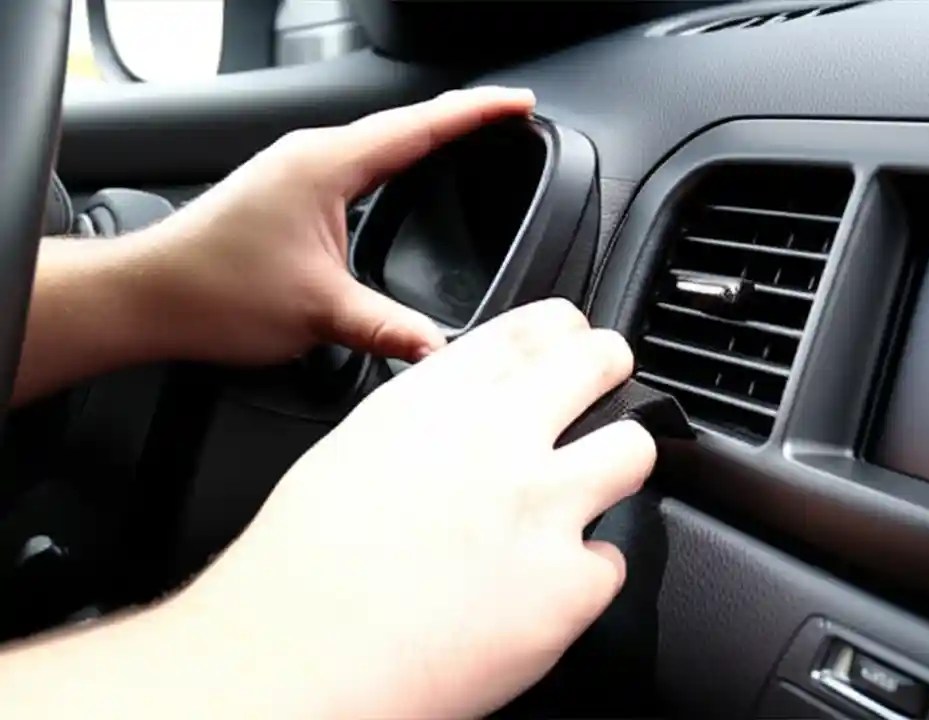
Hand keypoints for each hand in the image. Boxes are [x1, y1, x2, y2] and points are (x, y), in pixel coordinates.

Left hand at [139, 86, 535, 364]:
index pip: (420, 127)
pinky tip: (407, 172)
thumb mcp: (320, 313)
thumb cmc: (215, 291)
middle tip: (510, 116)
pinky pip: (359, 161)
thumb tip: (445, 347)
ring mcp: (297, 168)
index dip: (476, 113)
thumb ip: (391, 329)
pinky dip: (396, 158)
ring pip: (380, 141)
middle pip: (405, 124)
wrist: (150, 296)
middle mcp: (311, 155)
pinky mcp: (289, 188)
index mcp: (326, 165)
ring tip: (472, 136)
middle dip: (463, 116)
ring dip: (428, 135)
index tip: (518, 105)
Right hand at [169, 299, 656, 718]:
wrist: (293, 661)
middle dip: (611, 373)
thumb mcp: (358, 448)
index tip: (574, 344)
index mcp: (440, 398)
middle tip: (606, 398)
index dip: (567, 333)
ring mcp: (542, 506)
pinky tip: (541, 589)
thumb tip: (473, 410)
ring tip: (588, 494)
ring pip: (634, 450)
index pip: (537, 327)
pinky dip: (584, 578)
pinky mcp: (567, 583)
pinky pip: (612, 563)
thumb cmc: (301, 569)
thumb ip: (430, 416)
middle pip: (602, 362)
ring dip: (617, 467)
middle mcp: (499, 437)